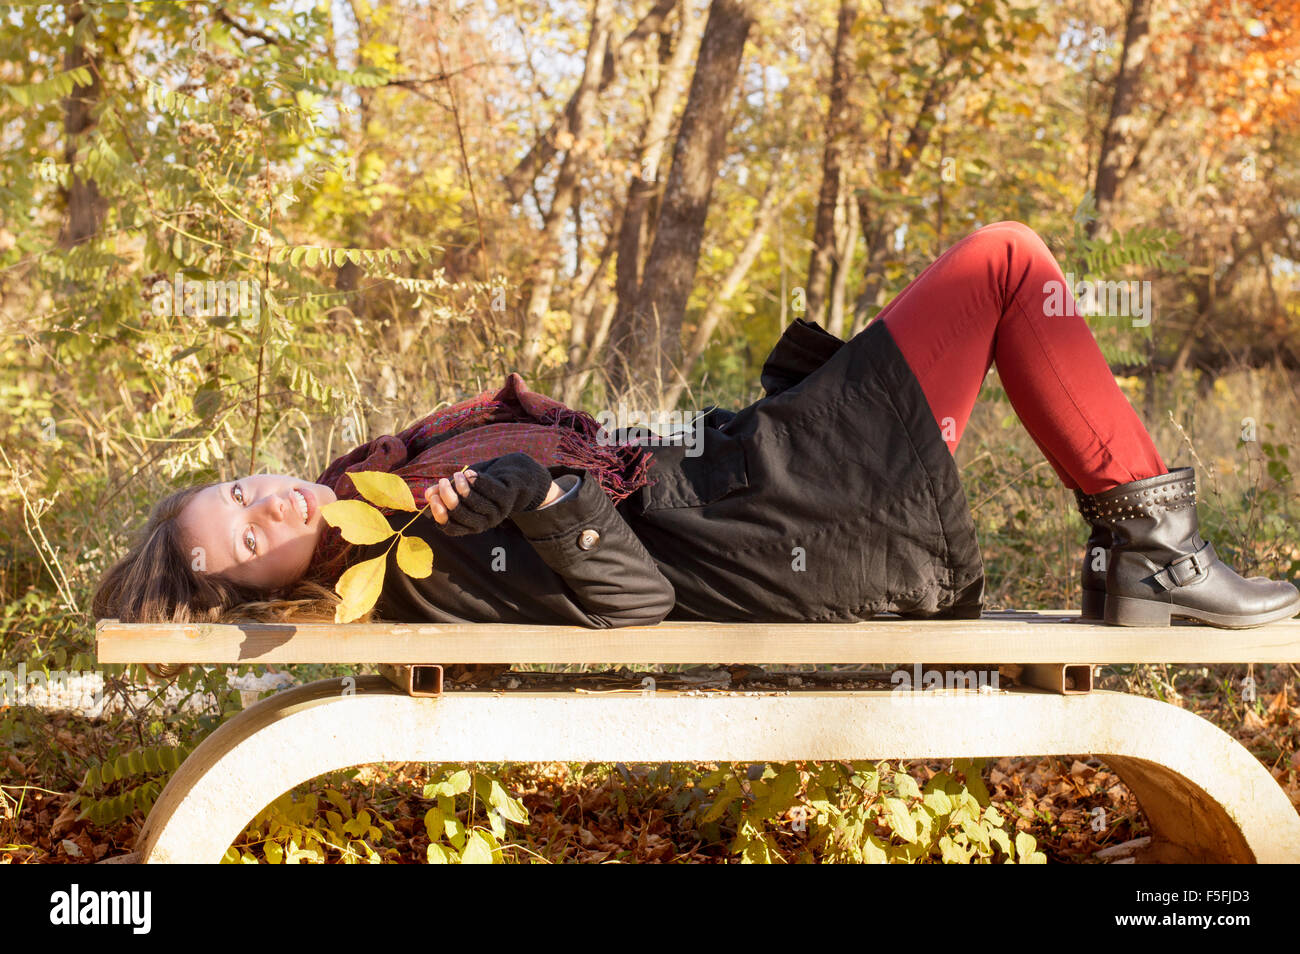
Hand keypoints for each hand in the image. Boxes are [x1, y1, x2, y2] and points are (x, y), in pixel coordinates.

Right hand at [426, 452, 554, 535]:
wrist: (514, 479)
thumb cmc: (482, 486)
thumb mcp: (461, 488)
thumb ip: (445, 492)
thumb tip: (427, 494)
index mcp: (470, 525)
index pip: (451, 528)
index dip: (440, 515)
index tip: (432, 499)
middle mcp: (484, 523)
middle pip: (462, 514)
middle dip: (449, 497)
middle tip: (442, 481)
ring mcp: (497, 512)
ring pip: (476, 503)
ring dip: (463, 488)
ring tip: (456, 475)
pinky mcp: (507, 499)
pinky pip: (491, 491)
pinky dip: (478, 482)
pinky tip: (469, 473)